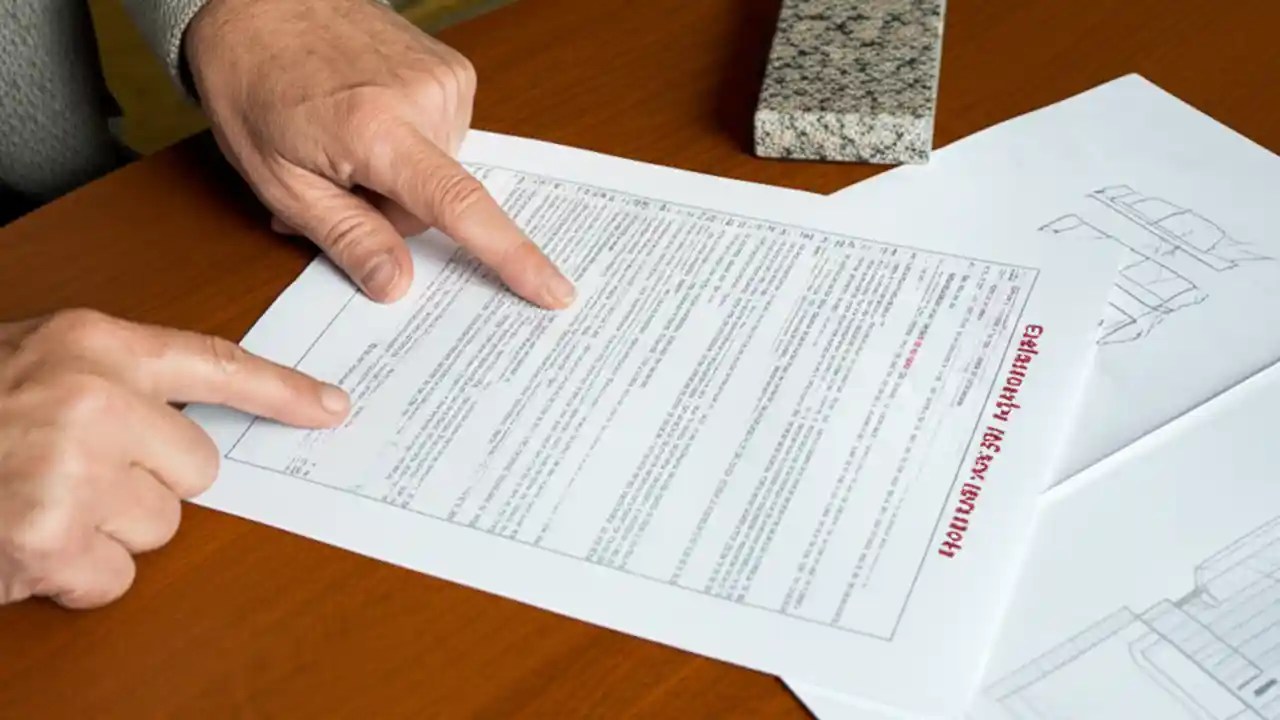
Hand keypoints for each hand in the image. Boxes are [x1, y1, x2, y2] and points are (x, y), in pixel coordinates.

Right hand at [0, 309, 348, 608]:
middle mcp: (91, 399)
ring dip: (109, 530)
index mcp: (91, 343)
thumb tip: (197, 430)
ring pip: (162, 526)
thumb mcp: (34, 363)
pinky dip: (75, 576)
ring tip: (40, 501)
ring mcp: (71, 470)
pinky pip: (116, 576)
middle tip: (72, 470)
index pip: (214, 363)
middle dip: (146, 482)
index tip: (331, 410)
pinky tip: (28, 544)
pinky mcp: (49, 539)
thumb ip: (113, 381)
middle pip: (197, 467)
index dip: (281, 392)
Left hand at [184, 0, 575, 307]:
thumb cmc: (255, 81)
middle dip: (389, 212)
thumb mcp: (279, 180)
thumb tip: (398, 285)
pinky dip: (408, 146)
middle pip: (437, 204)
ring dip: (398, 178)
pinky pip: (442, 138)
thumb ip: (345, 236)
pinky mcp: (451, 68)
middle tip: (333, 187)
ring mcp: (444, 78)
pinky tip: (369, 123)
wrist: (258, 1)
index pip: (461, 206)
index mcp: (378, 129)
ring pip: (440, 174)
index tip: (553, 291)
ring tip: (344, 145)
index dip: (512, 256)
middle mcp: (424, 99)